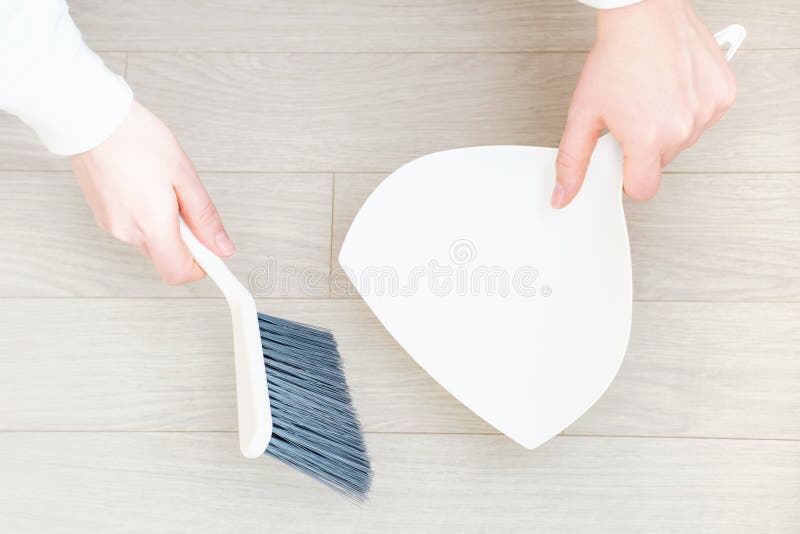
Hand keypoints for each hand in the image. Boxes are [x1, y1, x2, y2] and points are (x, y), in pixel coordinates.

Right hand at [71, 100, 233, 283]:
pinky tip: (148, 186)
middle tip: (189, 205)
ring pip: (151, 241)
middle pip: (166, 257)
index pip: (178, 272)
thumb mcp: (185, 176)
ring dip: (166, 225)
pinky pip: (134, 227)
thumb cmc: (135, 139)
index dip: (202, 267)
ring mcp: (111, 225)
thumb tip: (221, 247)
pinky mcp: (102, 215)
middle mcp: (127, 231)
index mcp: (150, 224)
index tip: (215, 255)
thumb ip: (205, 217)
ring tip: (165, 188)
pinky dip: (148, 216)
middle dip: (186, 240)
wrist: (91, 118)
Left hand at [552, 0, 736, 207]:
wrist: (645, 14)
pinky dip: (689, 108)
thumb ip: (572, 161)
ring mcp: (707, 112)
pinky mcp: (724, 95)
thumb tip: (563, 196)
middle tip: (631, 115)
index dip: (629, 176)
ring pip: (683, 141)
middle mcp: (682, 128)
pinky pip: (704, 119)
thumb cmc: (616, 57)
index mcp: (648, 139)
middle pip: (661, 163)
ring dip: (668, 127)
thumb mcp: (582, 114)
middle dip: (645, 146)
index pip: (643, 189)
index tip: (622, 157)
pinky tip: (672, 87)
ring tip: (651, 96)